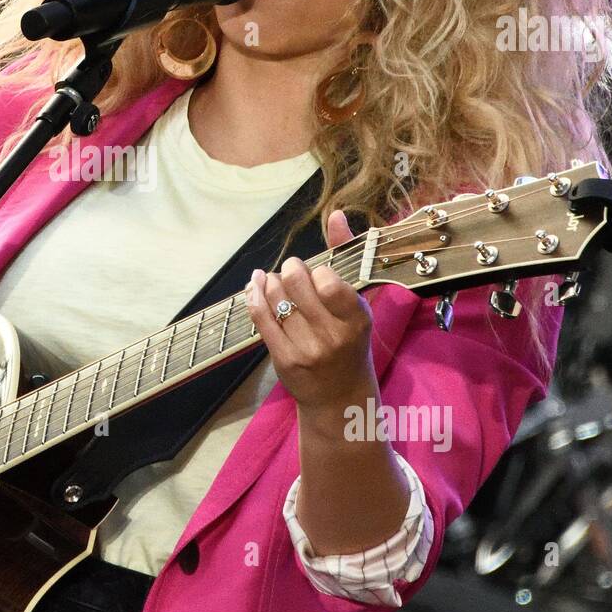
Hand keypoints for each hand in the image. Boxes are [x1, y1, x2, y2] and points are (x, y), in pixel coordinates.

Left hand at [244, 211, 376, 423]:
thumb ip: (346, 258)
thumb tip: (337, 214)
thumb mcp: (357, 304)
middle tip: (292, 270)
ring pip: (274, 297)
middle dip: (290, 268)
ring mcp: (305, 348)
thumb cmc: (350, 341)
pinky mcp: (282, 357)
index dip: (317, 271)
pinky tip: (255, 285)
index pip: (330, 283)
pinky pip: (259, 316)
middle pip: (296, 283)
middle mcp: (332, 335)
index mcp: (356, 319)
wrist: (339, 396)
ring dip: (270, 281)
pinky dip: (254, 294)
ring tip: (275, 281)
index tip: (317, 273)